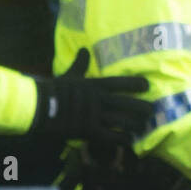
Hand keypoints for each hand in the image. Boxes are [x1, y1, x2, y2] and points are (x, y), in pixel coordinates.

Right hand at [31, 48, 152, 142]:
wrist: (38, 107)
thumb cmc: (53, 90)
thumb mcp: (69, 75)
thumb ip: (80, 64)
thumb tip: (84, 49)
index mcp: (94, 85)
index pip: (119, 83)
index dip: (135, 84)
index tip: (148, 85)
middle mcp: (97, 99)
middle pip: (126, 104)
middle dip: (142, 108)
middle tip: (153, 110)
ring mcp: (94, 116)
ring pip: (122, 121)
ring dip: (136, 125)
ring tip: (145, 127)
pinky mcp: (88, 131)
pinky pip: (111, 136)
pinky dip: (123, 139)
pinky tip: (131, 140)